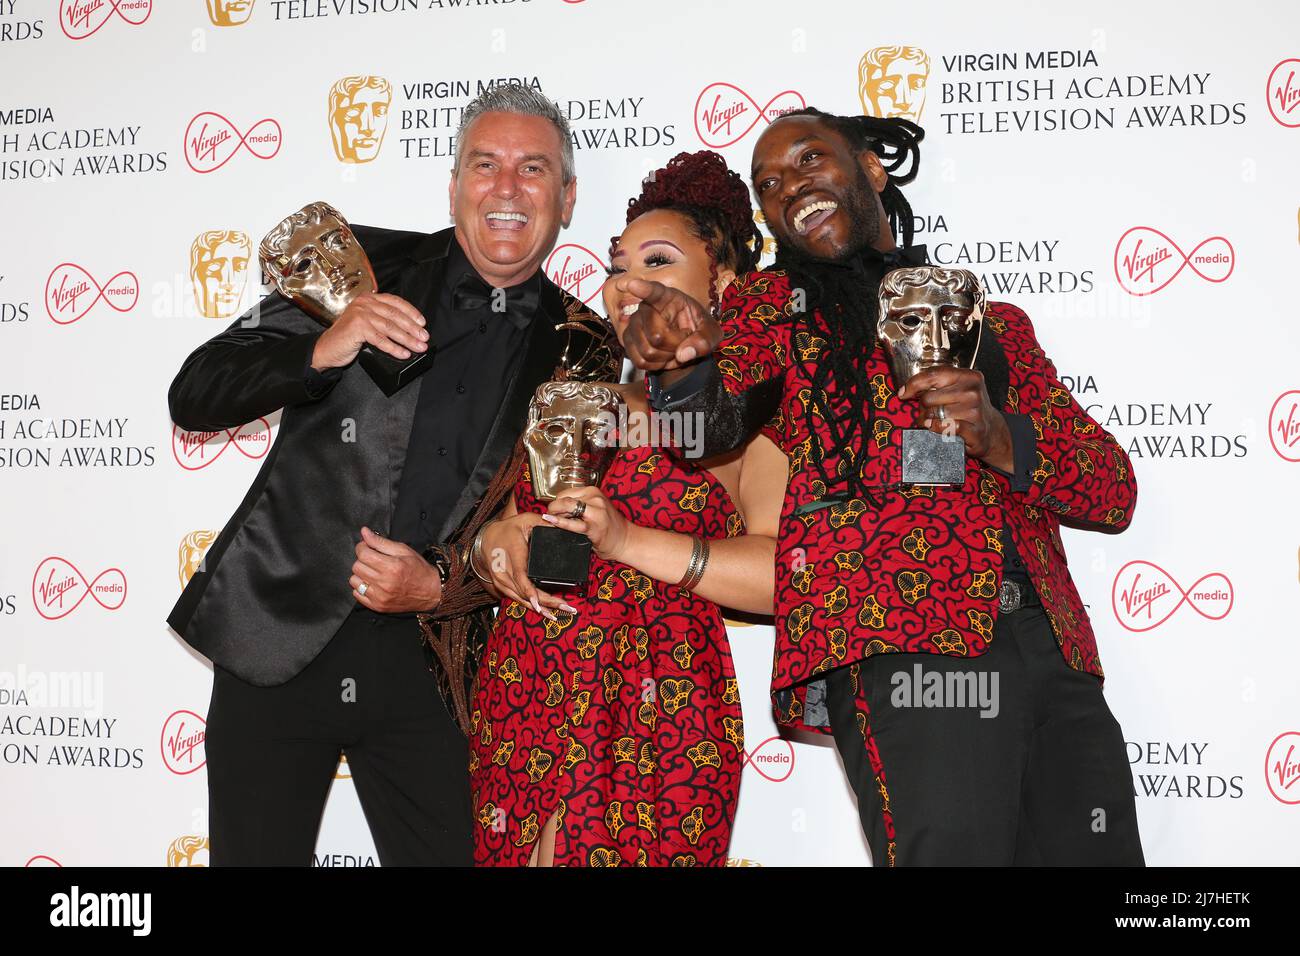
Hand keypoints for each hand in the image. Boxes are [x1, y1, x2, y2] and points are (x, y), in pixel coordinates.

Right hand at [312, 293, 428, 370]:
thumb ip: (383, 320)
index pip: (395, 302)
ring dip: (407, 339)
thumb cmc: (348, 337)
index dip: (411, 312)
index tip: (423, 323)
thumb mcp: (367, 323)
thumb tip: (410, 329)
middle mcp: (364, 303)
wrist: (327, 349)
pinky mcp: (357, 327)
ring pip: (390, 327)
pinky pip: (380, 339)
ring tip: (418, 347)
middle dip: (412, 328)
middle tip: (424, 338)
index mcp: (368, 298)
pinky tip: (403, 353)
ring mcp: (360, 314)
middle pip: (395, 315)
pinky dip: (394, 348)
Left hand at [350, 526, 440, 612]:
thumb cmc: (419, 570)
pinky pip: (357, 594)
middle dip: (362, 560)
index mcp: (392, 566)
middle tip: (373, 559)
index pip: (363, 554)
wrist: (430, 591)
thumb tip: (364, 532)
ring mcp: (380, 596)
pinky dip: (362, 588)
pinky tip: (373, 584)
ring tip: (373, 572)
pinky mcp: (378, 606)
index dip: (362, 547)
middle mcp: (385, 583)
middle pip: (357, 567)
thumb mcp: (403, 550)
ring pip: (354, 580)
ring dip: (361, 574)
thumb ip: (381, 542)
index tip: (367, 547)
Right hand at [477, 515, 577, 620]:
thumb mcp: (526, 519)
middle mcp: (504, 570)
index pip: (520, 575)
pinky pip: (517, 598)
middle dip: (545, 602)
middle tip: (566, 608)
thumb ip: (543, 522)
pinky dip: (531, 606)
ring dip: (540, 608)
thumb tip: (562, 524)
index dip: (529, 590)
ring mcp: (501, 580)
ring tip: (559, 614)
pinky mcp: (501, 586)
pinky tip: (545, 612)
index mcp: (512, 553)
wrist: (487, 538)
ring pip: (521, 598)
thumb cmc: (509, 528)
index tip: (539, 602)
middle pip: (524, 591)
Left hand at [540, 485, 629, 561]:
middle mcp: (595, 498)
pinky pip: (573, 523)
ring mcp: (595, 512)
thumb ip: (578, 505)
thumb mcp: (594, 509)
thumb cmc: (608, 526)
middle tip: (551, 518)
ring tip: (553, 522)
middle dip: (553, 508)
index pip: (564, 493)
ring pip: (566, 507)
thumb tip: (555, 508)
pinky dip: (560, 522)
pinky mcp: (594, 527)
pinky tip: (552, 521)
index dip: (556, 503)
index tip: (554, 512)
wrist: (626, 540)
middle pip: (563, 499)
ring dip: (555, 515)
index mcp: (593, 491)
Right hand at [615, 277, 721, 371]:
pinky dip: (656, 365)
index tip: (633, 284)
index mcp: (668, 297)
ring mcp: (634, 324)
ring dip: (666, 357)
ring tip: (673, 347)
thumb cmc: (698, 330)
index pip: (655, 292)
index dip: (643, 289)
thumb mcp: (712, 333)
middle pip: (657, 336)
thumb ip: (704, 340)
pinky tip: (663, 356)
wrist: (686, 342)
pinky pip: (640, 361)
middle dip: (675, 346)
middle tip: (683, 340)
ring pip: (648, 351)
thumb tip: (683, 354)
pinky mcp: (628, 341)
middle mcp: (646, 308)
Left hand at [900, 367, 1013, 471]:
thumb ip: (934, 384)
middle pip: (929, 398)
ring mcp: (975, 411)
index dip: (913, 385)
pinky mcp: (975, 430)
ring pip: (934, 414)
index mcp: (968, 376)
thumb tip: (904, 391)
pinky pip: (944, 427)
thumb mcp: (956, 388)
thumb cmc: (967, 408)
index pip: (932, 375)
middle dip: (923, 407)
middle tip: (929, 412)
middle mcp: (973, 391)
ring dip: (928, 420)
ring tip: (935, 421)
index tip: (903, 393)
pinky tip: (938, 428)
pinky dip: (936, 428)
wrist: (991, 430)